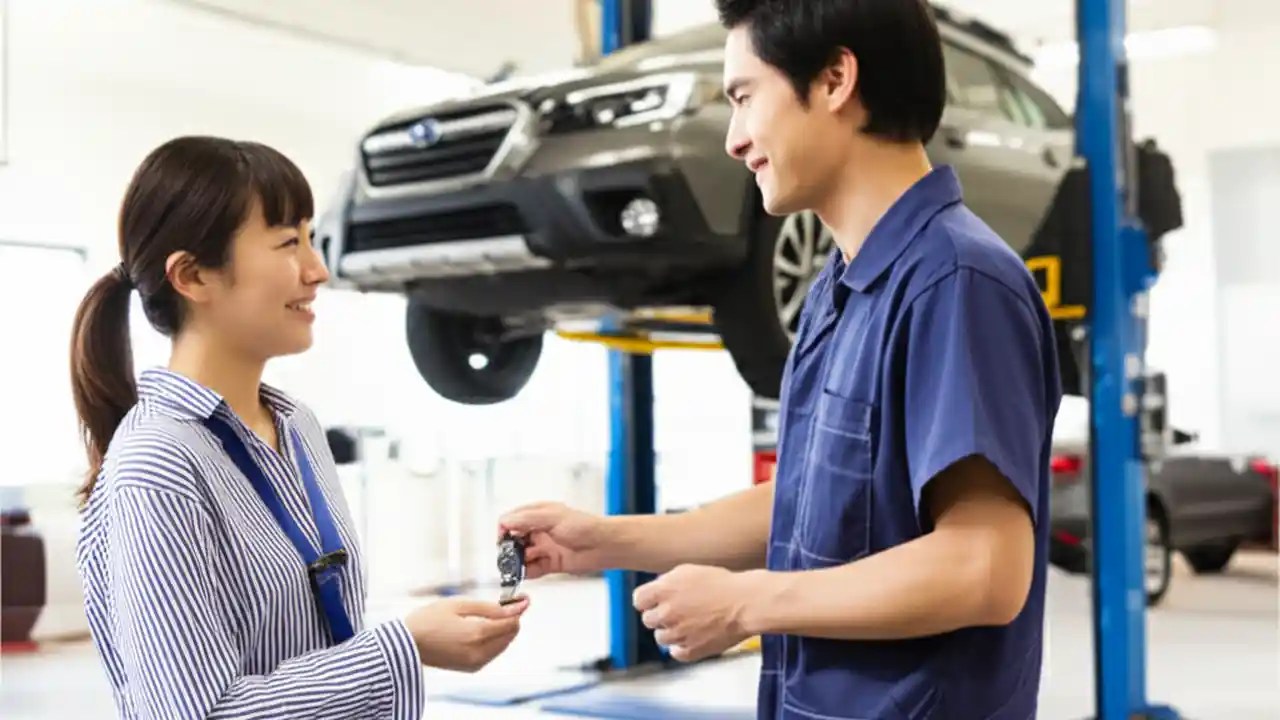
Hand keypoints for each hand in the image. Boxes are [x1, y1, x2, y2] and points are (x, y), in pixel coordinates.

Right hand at [405, 596, 528, 672]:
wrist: (408, 643)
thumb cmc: (429, 620)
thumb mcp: (460, 604)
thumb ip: (491, 607)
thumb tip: (518, 607)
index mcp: (478, 634)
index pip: (512, 623)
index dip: (517, 609)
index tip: (520, 599)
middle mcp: (479, 652)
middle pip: (510, 635)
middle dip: (510, 620)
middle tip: (500, 606)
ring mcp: (476, 663)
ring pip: (503, 645)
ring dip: (502, 631)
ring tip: (486, 617)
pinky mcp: (471, 668)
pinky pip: (492, 653)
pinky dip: (492, 641)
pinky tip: (479, 631)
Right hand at [498, 502, 610, 578]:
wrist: (605, 545)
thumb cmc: (585, 526)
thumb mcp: (552, 517)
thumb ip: (527, 519)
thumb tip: (505, 522)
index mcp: (539, 514)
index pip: (512, 520)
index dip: (504, 530)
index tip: (502, 540)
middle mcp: (540, 530)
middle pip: (514, 540)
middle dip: (508, 549)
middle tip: (506, 558)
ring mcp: (545, 547)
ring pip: (522, 556)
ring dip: (516, 563)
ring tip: (513, 568)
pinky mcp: (551, 563)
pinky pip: (533, 569)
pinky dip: (526, 573)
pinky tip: (523, 575)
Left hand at [633, 564, 753, 662]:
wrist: (746, 603)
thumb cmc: (723, 584)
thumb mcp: (689, 571)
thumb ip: (667, 581)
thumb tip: (657, 589)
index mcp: (664, 590)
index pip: (638, 600)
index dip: (647, 600)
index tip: (653, 602)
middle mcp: (667, 613)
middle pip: (648, 620)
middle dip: (659, 615)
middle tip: (676, 612)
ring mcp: (678, 633)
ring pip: (661, 638)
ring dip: (670, 631)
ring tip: (688, 624)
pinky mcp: (691, 650)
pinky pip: (675, 652)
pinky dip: (681, 647)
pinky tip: (692, 637)